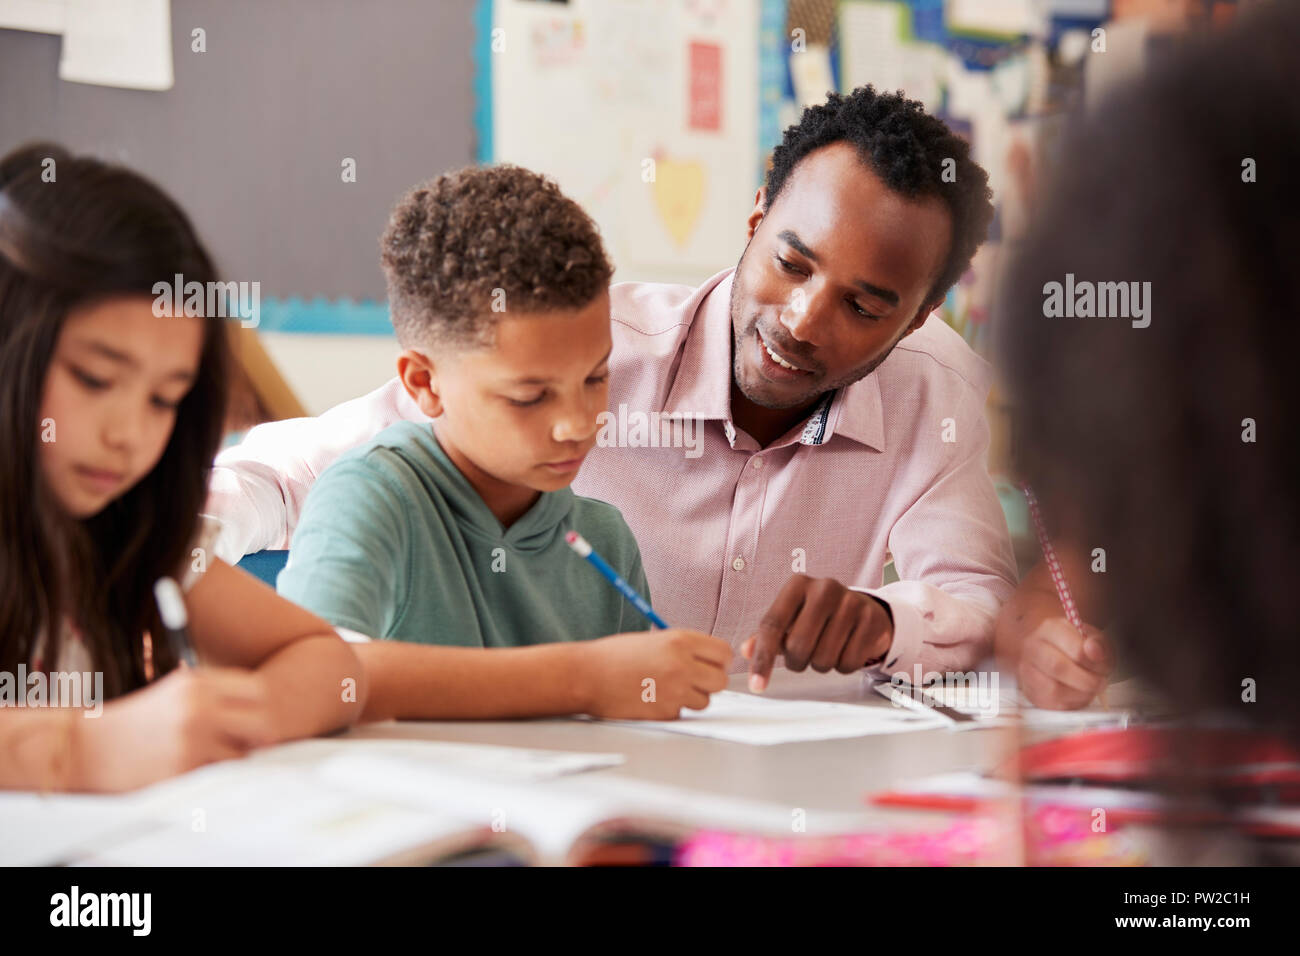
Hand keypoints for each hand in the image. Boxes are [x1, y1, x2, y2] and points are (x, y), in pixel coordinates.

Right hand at [73, 666, 276, 791]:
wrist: (85, 747)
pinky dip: (211, 775)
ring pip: (243, 754)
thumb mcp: (173, 692)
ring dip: (234, 760)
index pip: (257, 690)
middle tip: (247, 745)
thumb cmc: (134, 721)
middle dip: (259, 736)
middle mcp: (198, 707)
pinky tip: (193, 769)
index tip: (250, 718)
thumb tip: (259, 711)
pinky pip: (217, 775)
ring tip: (212, 758)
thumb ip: (213, 695)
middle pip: (261, 722)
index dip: (259, 707)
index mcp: (196, 683)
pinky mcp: (182, 768)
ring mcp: (192, 739)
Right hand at [579, 628, 730, 719]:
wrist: (586, 675)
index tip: (708, 664)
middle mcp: (682, 665)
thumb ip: (684, 649)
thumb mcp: (655, 640)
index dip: (718, 661)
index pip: (724, 653)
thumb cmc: (615, 656)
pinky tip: (652, 699)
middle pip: (721, 680)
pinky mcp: (664, 712)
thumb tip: (712, 661)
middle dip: (709, 682)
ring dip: (691, 698)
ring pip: (705, 701)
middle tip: (692, 680)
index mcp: (680, 641)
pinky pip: (682, 713)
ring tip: (667, 688)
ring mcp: (674, 691)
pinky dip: (672, 709)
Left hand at [743, 574, 892, 691]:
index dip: (762, 658)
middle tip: (803, 656)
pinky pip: (849, 662)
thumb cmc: (820, 617)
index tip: (757, 684)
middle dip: (797, 661)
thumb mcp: (791, 619)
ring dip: (821, 665)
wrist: (864, 610)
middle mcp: (824, 588)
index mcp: (797, 585)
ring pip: (823, 658)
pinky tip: (846, 649)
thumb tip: (746, 650)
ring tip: (826, 649)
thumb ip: (767, 635)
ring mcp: (851, 602)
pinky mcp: (871, 620)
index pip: (772, 625)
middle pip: (797, 645)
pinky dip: (844, 665)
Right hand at [1015, 619, 1112, 709]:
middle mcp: (1033, 647)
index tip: (1102, 665)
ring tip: (1089, 689)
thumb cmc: (1079, 647)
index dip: (1093, 662)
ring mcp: (1027, 670)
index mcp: (1050, 628)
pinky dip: (1070, 703)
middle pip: (1058, 667)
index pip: (1074, 649)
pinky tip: (1077, 695)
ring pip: (1053, 689)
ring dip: (1079, 694)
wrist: (1059, 655)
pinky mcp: (1030, 691)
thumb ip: (1098, 643)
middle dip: (1086, 680)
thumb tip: (1093, 650)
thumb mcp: (1094, 639)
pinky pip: (1052, 703)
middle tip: (1099, 682)